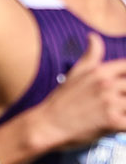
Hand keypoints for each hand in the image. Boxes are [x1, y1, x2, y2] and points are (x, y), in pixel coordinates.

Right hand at [38, 34, 125, 150]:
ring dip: (125, 109)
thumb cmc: (60, 102)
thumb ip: (91, 54)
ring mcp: (110, 103)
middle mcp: (107, 85)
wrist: (45, 127)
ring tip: (117, 112)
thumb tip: (93, 36)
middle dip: (125, 95)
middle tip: (117, 101)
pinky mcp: (111, 122)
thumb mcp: (75, 73)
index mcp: (101, 72)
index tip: (122, 87)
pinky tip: (119, 124)